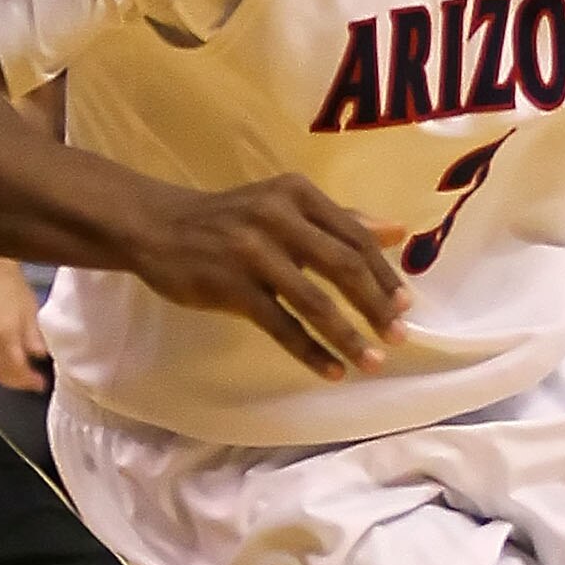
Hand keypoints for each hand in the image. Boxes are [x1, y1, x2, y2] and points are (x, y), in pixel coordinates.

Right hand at [0, 255, 49, 392]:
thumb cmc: (16, 291)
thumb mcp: (31, 313)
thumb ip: (34, 338)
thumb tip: (40, 357)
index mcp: (4, 334)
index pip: (16, 367)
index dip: (28, 379)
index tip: (42, 384)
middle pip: (2, 372)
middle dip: (19, 383)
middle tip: (35, 385)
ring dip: (7, 380)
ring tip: (23, 382)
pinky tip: (7, 373)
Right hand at [133, 175, 407, 381]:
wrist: (158, 228)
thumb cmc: (231, 220)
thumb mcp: (284, 208)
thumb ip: (339, 220)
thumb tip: (397, 232)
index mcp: (298, 194)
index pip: (355, 237)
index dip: (384, 274)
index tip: (406, 306)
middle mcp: (279, 217)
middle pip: (342, 266)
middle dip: (375, 306)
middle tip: (399, 337)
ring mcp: (253, 251)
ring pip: (314, 301)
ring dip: (348, 336)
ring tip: (372, 363)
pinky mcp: (231, 285)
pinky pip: (280, 325)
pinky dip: (310, 351)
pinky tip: (330, 370)